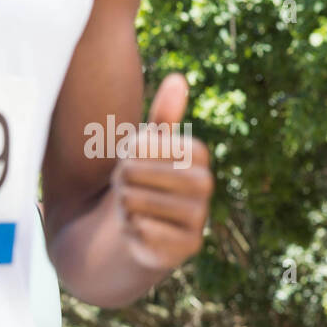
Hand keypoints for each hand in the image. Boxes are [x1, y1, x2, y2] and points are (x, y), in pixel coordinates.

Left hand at [114, 73, 213, 271]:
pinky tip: (140, 232)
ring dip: (123, 207)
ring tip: (135, 209)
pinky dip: (131, 231)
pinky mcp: (188, 247)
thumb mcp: (147, 150)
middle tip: (130, 191)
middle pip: (133, 173)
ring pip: (134, 202)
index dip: (125, 155)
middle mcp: (206, 184)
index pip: (141, 144)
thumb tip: (177, 79)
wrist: (141, 233)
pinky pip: (142, 231)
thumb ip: (161, 118)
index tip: (132, 163)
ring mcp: (199, 217)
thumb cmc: (143, 183)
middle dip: (120, 183)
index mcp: (199, 154)